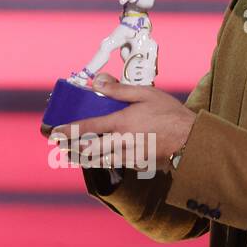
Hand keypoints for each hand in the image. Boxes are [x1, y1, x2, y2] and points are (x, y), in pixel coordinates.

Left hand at [47, 72, 195, 169]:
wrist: (191, 140)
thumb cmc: (170, 114)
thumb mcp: (146, 94)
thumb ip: (119, 90)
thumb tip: (98, 81)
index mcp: (121, 123)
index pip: (87, 127)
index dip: (68, 131)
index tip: (55, 133)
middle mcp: (121, 142)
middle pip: (88, 148)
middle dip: (71, 148)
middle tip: (61, 147)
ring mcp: (128, 156)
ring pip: (98, 160)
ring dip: (83, 158)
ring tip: (73, 154)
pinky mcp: (136, 165)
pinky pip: (114, 164)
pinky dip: (103, 161)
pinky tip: (99, 157)